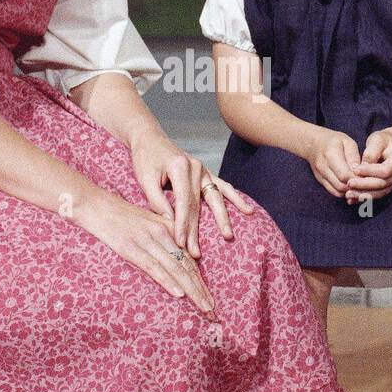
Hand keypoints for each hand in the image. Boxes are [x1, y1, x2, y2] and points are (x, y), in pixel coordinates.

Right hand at [72, 187, 217, 319]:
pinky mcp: (130, 248)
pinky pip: (153, 267)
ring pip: (175, 269)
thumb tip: (178, 256)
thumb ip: (164, 236)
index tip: (211, 299)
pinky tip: (179, 294)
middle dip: (201, 290)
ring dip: (191, 291)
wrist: (95, 204)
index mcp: (168, 228)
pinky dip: (167, 281)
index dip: (202, 281)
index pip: (190, 259)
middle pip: (187, 266)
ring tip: (204, 308)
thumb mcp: (147, 221)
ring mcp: (147, 241)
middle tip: (213, 311)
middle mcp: (162, 234)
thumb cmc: (120, 215)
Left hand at [128, 127, 254, 259]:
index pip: (183, 202)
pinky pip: (223, 187)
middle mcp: (196, 168)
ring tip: (227, 236)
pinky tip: (247, 210)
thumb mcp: (145, 179)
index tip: (180, 243)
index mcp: (181, 167)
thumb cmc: (144, 158)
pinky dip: (235, 199)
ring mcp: (204, 170)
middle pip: (198, 205)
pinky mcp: (206, 173)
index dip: (182, 224)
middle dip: (196, 230)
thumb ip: (158, 201)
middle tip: (195, 253)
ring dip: (221, 219)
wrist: (149, 138)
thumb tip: (171, 224)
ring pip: (213, 199)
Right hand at [303, 126, 361, 196]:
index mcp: (330, 154)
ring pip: (338, 191)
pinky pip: (334, 192)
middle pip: (341, 185)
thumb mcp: (347, 142)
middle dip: (355, 186)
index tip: (367, 176)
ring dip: (350, 190)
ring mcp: (320, 175)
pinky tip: (351, 186)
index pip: (345, 175)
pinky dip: (344, 192)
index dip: (357, 178)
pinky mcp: (321, 181)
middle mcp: (323, 166)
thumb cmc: (333, 141)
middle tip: (365, 182)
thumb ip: (354, 157)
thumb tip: (359, 172)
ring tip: (359, 184)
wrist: (313, 143)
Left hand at [343, 129, 391, 202]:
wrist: (390, 145)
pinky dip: (364, 198)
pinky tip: (352, 199)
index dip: (369, 171)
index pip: (384, 170)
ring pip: (380, 192)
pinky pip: (377, 195)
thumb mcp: (377, 139)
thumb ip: (370, 153)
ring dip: (363, 195)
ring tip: (348, 195)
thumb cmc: (382, 140)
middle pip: (382, 184)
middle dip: (364, 185)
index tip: (354, 169)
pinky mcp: (389, 188)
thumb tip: (361, 168)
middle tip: (348, 184)